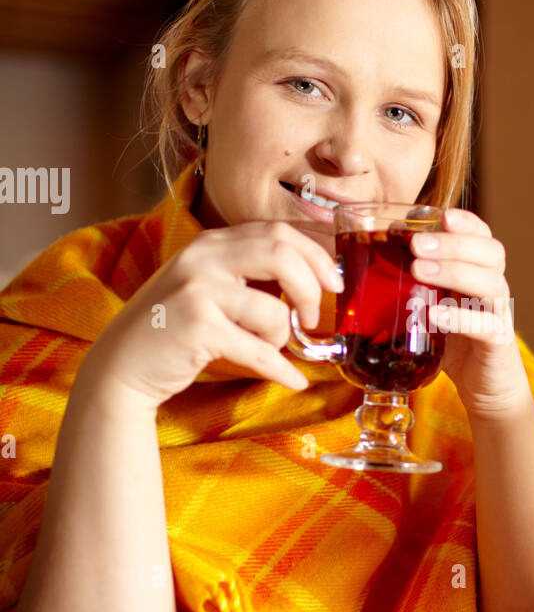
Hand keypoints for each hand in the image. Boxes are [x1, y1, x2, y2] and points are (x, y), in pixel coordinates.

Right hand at [81, 220, 343, 410]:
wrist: (121, 365)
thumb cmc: (173, 329)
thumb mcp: (208, 286)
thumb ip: (248, 275)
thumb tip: (312, 280)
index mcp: (212, 242)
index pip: (277, 231)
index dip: (315, 254)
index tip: (334, 281)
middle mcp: (203, 258)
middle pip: (281, 253)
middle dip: (311, 287)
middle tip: (315, 316)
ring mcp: (197, 290)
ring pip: (273, 309)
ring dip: (283, 337)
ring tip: (271, 349)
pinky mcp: (197, 328)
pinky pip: (259, 350)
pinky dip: (282, 370)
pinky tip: (292, 380)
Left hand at [410, 208, 530, 419]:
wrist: (485, 385)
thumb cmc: (453, 340)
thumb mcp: (430, 304)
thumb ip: (410, 281)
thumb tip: (364, 254)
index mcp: (479, 272)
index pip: (482, 236)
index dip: (466, 222)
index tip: (442, 216)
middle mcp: (494, 288)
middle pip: (490, 252)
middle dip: (453, 244)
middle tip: (416, 245)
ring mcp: (499, 315)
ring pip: (491, 283)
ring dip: (454, 272)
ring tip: (420, 271)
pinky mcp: (497, 343)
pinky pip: (486, 326)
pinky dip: (461, 318)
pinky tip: (435, 315)